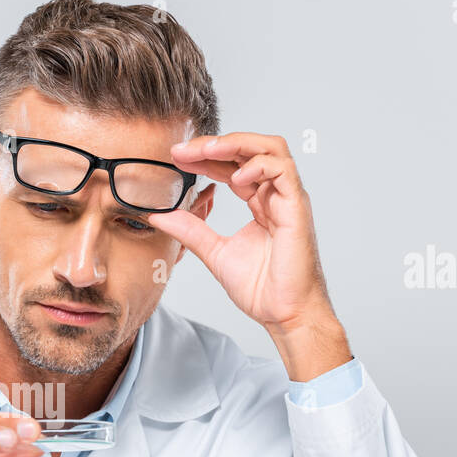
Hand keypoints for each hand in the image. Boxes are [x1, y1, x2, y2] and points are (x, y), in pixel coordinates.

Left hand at [147, 134, 351, 379]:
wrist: (284, 313)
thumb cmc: (262, 288)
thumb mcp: (214, 252)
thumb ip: (190, 230)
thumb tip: (159, 216)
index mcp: (259, 202)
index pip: (231, 166)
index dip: (204, 157)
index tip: (176, 157)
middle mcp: (275, 195)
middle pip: (250, 149)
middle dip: (215, 144)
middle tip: (183, 149)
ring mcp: (288, 198)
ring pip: (270, 149)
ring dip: (237, 144)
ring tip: (207, 151)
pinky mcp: (298, 208)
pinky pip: (283, 171)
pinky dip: (259, 166)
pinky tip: (235, 177)